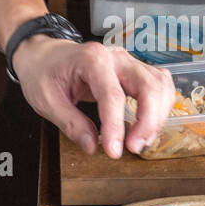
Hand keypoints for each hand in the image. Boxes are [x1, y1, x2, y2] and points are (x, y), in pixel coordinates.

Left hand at [12, 35, 175, 156]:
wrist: (44, 54)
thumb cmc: (43, 72)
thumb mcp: (46, 100)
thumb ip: (70, 123)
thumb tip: (92, 146)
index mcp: (92, 59)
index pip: (113, 95)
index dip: (116, 126)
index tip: (114, 151)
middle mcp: (116, 57)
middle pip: (148, 85)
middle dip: (148, 121)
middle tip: (134, 148)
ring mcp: (128, 62)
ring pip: (160, 85)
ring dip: (157, 116)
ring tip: (140, 141)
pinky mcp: (134, 71)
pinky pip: (159, 86)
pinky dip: (160, 108)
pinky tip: (147, 127)